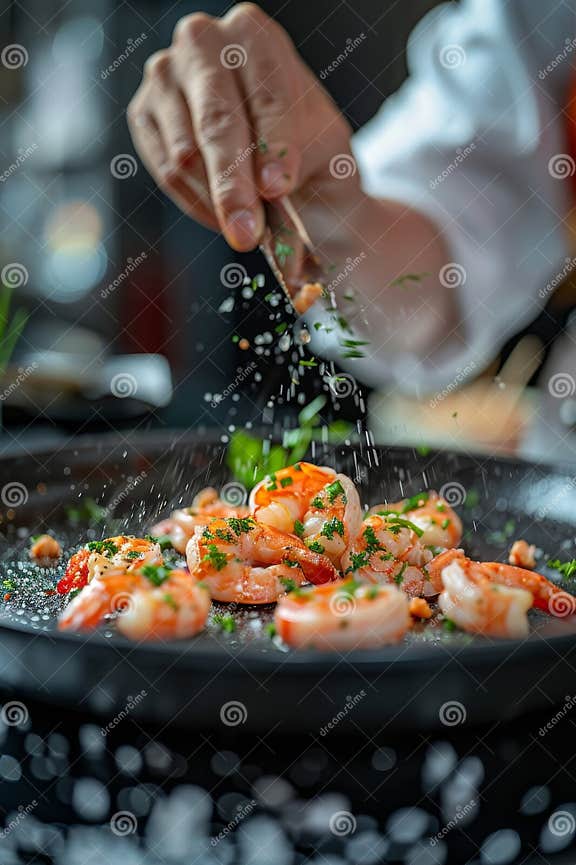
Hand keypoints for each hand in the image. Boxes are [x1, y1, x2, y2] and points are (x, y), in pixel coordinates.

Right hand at [127, 3, 352, 251]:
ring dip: (218, 202)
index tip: (278, 188)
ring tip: (246, 230)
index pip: (266, 93)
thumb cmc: (301, 142)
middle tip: (247, 232)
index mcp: (253, 35)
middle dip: (234, 184)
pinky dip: (198, 205)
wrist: (275, 153)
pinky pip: (166, 172)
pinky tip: (221, 217)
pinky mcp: (144, 116)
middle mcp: (203, 43)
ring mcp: (165, 78)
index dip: (274, 145)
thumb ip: (305, 166)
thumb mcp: (322, 147)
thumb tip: (271, 193)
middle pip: (217, 120)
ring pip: (186, 153)